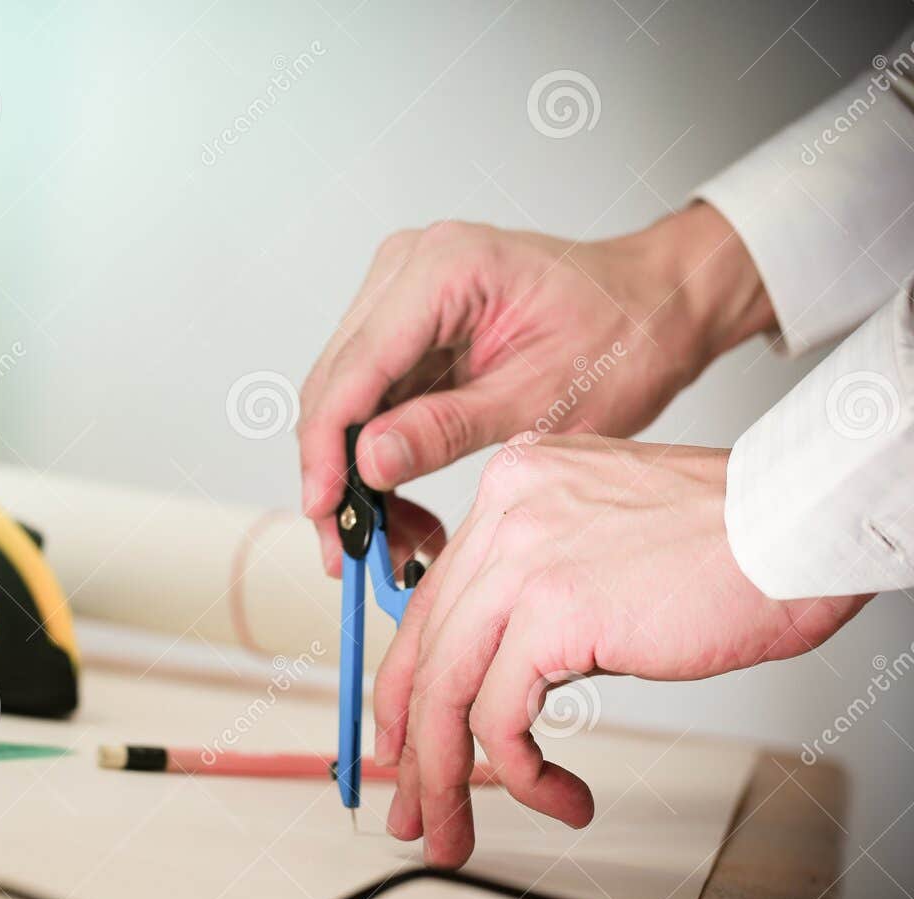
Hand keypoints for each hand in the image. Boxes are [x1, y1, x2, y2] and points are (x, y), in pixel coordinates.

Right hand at [299, 204, 774, 575]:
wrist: (654, 309)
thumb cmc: (622, 337)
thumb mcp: (542, 398)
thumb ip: (447, 428)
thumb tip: (367, 463)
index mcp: (443, 269)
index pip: (353, 370)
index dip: (326, 449)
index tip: (324, 512)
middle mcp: (407, 269)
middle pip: (335, 386)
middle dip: (337, 473)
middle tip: (351, 549)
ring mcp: (400, 294)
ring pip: (343, 400)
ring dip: (356, 473)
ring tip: (389, 538)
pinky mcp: (404, 326)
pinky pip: (369, 399)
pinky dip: (378, 456)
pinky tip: (400, 504)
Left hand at [376, 436, 868, 866]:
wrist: (800, 527)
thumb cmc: (732, 544)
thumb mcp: (606, 549)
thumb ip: (546, 594)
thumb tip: (509, 676)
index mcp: (512, 492)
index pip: (430, 604)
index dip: (408, 687)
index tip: (403, 743)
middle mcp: (502, 515)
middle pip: (425, 652)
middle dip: (414, 749)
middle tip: (414, 811)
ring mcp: (521, 559)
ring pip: (446, 691)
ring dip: (447, 780)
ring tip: (456, 833)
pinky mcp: (553, 610)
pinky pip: (500, 717)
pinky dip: (522, 775)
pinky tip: (558, 798)